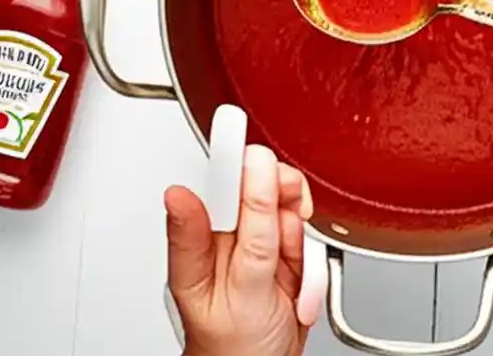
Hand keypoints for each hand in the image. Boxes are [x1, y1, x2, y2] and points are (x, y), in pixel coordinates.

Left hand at [165, 145, 322, 355]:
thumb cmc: (229, 345)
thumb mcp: (227, 295)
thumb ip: (215, 241)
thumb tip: (177, 194)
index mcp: (201, 236)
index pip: (220, 182)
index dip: (241, 164)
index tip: (256, 155)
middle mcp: (229, 233)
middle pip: (267, 187)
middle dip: (286, 212)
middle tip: (284, 240)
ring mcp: (261, 242)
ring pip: (294, 214)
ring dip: (304, 248)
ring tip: (288, 282)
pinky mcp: (288, 254)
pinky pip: (312, 242)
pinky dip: (316, 267)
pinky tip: (299, 289)